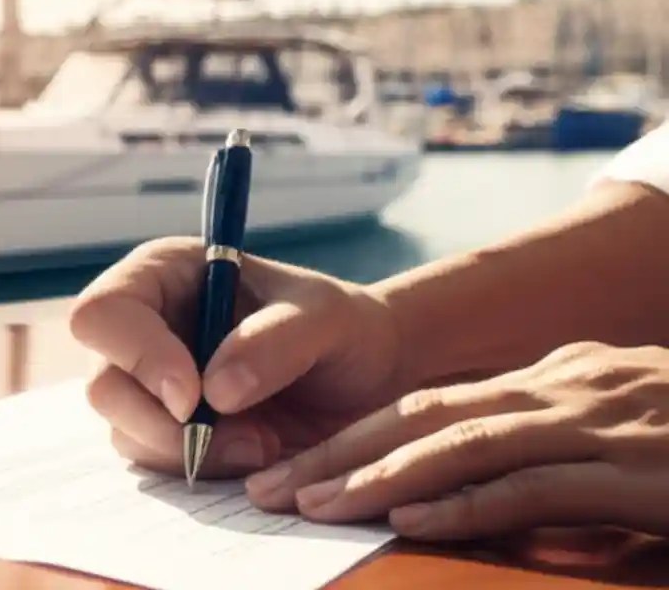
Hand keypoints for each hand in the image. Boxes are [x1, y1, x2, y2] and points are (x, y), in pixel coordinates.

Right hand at [70, 237, 408, 478]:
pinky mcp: (165, 433)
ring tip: (265, 444)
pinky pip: (157, 465)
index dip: (137, 355)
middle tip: (245, 439)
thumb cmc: (344, 329)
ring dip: (195, 452)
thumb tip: (213, 391)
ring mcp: (149, 385)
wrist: (368, 382)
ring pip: (127, 433)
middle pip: (104, 385)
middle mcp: (144, 328)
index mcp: (163, 274)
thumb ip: (276, 341)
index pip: (104, 312)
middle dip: (167, 425)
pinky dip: (205, 470)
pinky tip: (255, 454)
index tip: (193, 396)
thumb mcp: (326, 318)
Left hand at [246, 342, 668, 539]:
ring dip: (381, 478)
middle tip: (268, 487)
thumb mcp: (618, 431)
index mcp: (555, 380)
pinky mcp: (638, 473)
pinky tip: (411, 521)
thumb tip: (469, 480)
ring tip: (312, 506)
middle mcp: (567, 389)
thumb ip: (547, 442)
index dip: (354, 436)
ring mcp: (602, 425)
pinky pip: (534, 486)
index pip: (431, 403)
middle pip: (425, 415)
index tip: (292, 469)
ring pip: (465, 443)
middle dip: (339, 453)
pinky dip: (467, 504)